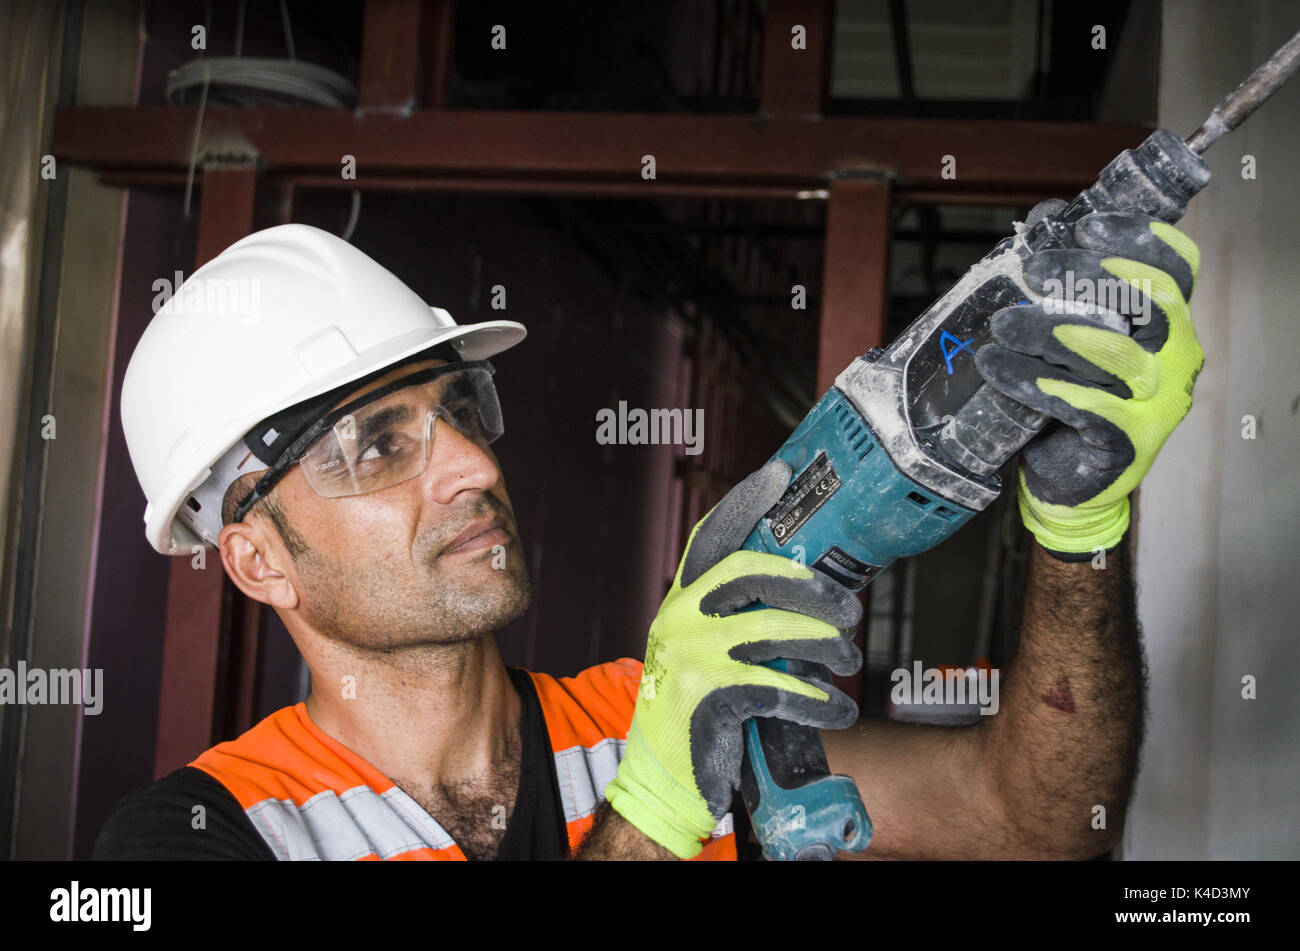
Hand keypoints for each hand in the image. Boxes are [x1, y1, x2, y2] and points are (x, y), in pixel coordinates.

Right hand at [604, 459, 861, 857]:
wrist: (662, 780)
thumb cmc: (697, 715)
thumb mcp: (706, 656)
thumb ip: (741, 623)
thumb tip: (811, 599)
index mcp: (680, 603)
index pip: (711, 539)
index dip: (745, 503)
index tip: (780, 474)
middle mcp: (677, 619)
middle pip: (750, 574)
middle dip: (809, 587)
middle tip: (849, 608)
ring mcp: (686, 655)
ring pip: (770, 631)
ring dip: (823, 645)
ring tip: (850, 659)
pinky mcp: (703, 696)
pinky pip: (775, 687)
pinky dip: (815, 701)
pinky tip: (837, 710)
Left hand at [975, 209, 1204, 555]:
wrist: (1071, 484)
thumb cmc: (1070, 401)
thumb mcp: (1069, 340)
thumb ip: (1067, 286)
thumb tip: (1043, 218)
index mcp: (1170, 325)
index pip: (1176, 269)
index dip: (1138, 240)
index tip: (1086, 228)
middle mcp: (1177, 359)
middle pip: (1147, 303)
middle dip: (1085, 278)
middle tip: (1033, 270)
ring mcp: (1159, 401)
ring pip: (1112, 352)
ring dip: (1050, 331)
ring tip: (1003, 324)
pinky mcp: (1130, 440)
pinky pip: (1083, 404)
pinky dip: (1036, 383)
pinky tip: (998, 369)